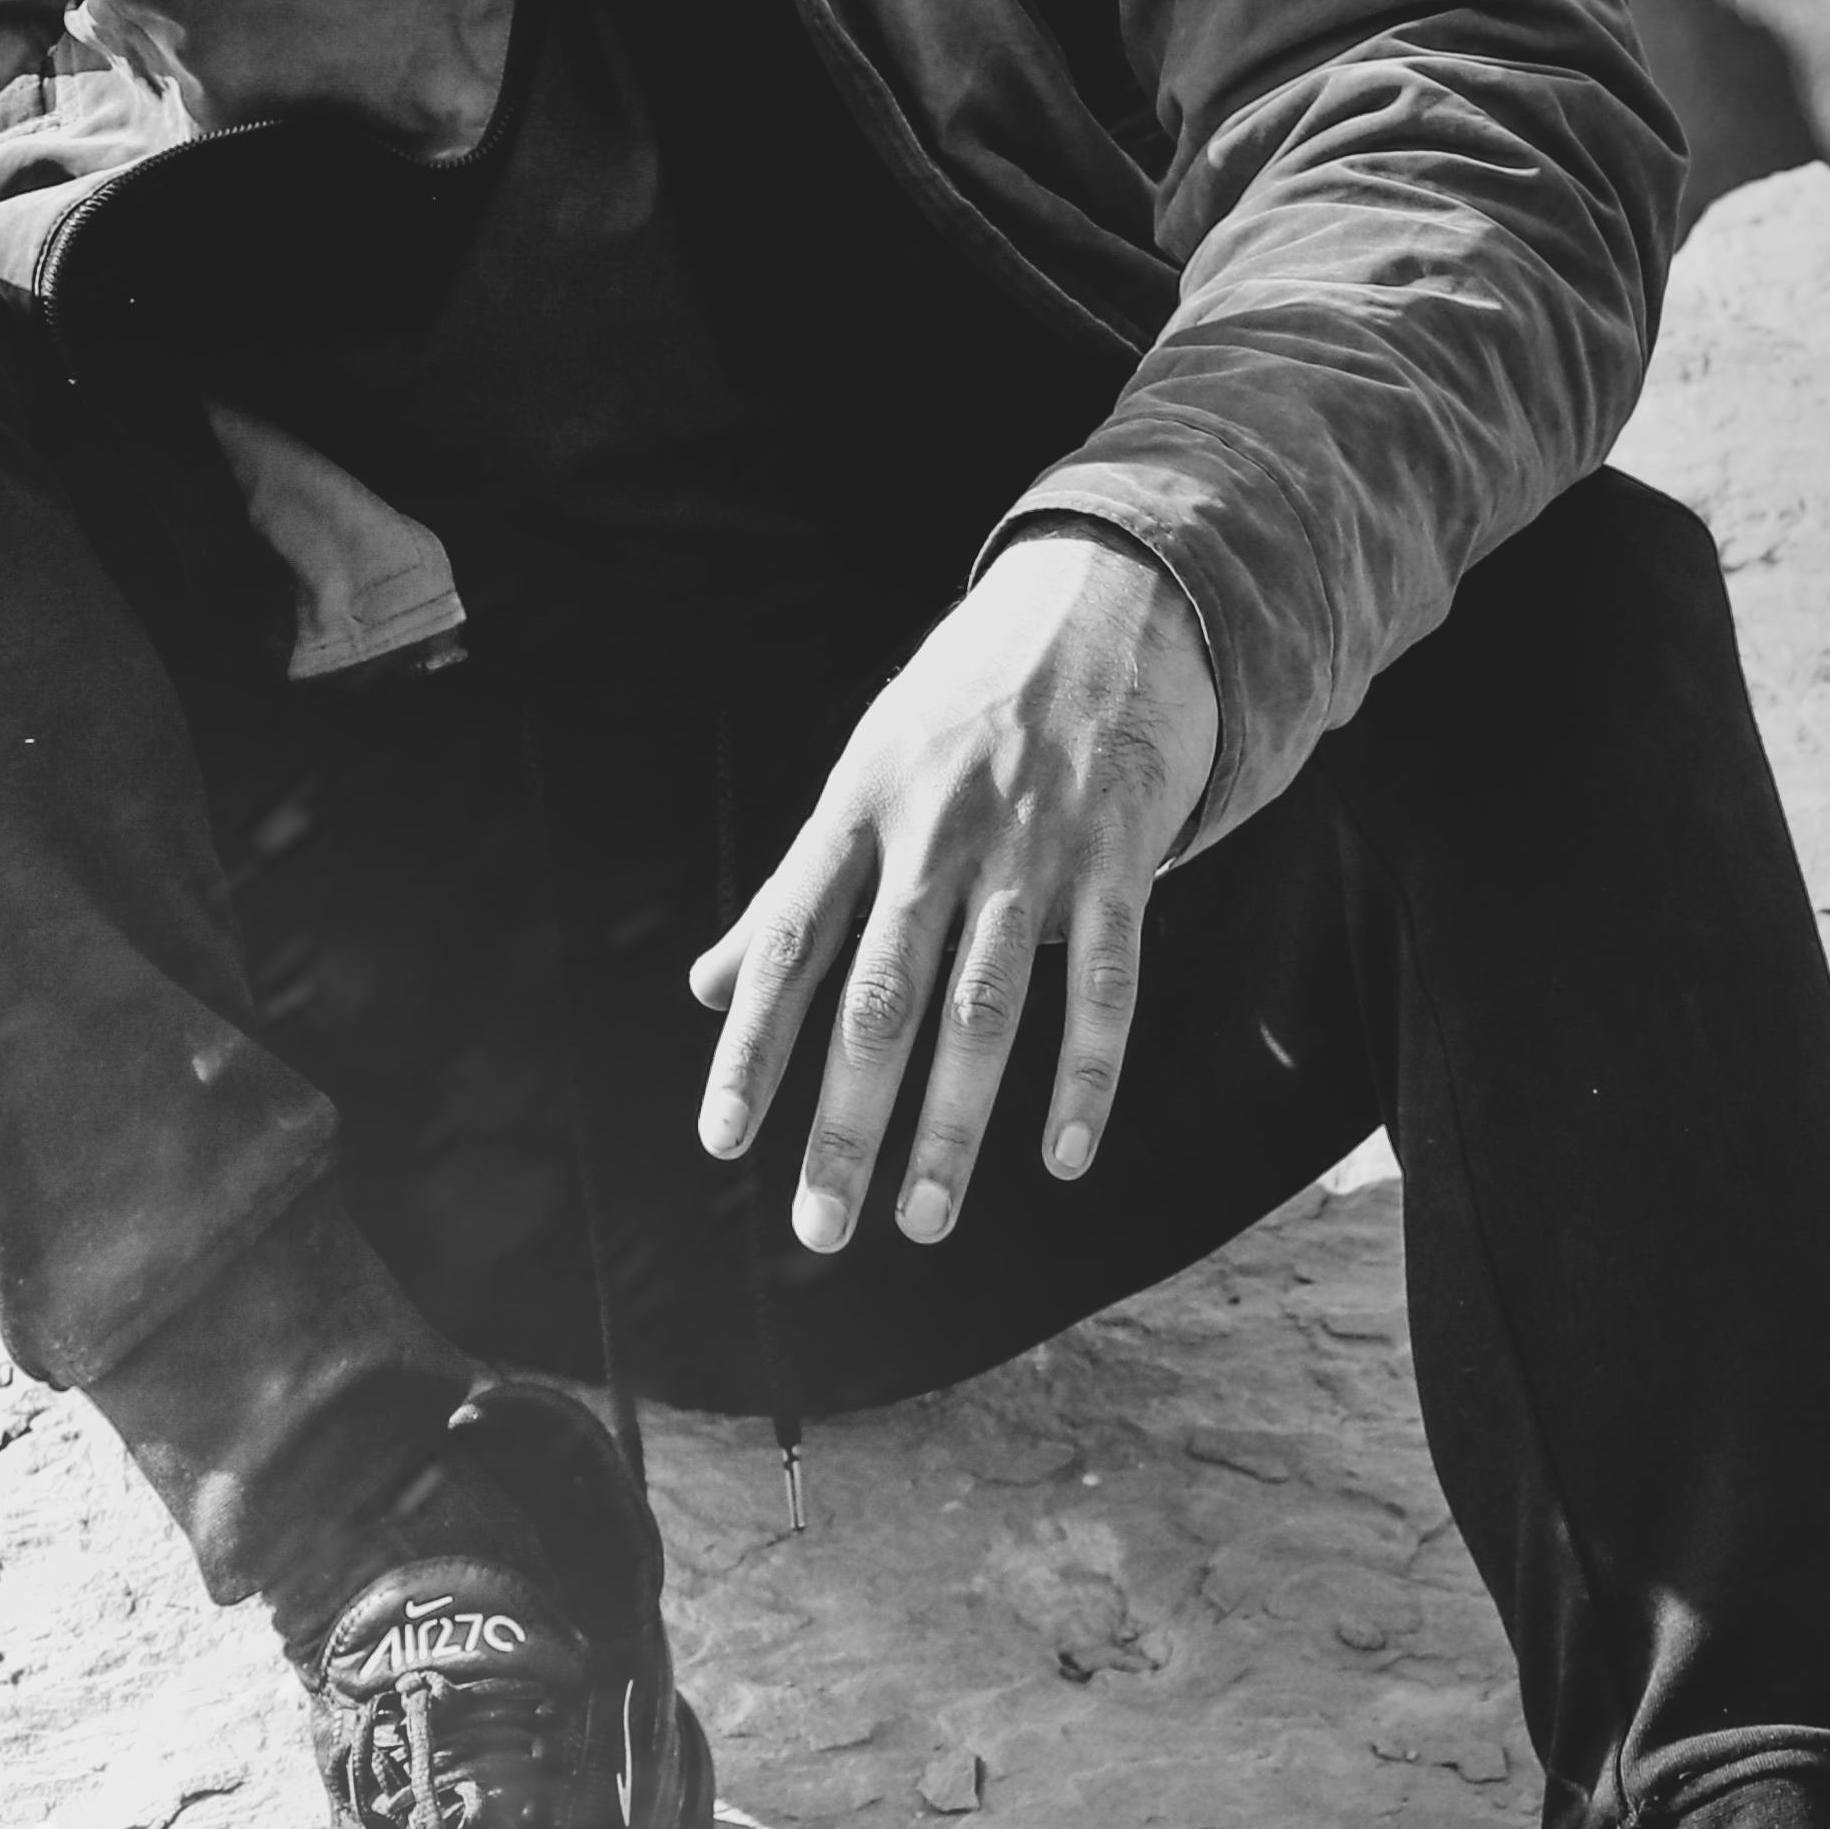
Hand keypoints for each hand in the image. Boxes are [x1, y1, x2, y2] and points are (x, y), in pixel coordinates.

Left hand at [688, 527, 1218, 1256]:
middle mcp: (934, 834)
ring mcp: (1030, 845)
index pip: (788, 946)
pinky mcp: (1119, 852)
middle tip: (820, 1230)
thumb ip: (797, 890)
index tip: (724, 1143)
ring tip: (924, 1220)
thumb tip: (710, 990)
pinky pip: (1102, 981)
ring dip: (952, 1123)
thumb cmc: (966, 704)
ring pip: (983, 1009)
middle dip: (847, 1121)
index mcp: (857, 813)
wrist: (1106, 598)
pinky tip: (1062, 1156)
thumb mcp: (866, 774)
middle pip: (879, 998)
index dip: (753, 1047)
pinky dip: (1085, 1074)